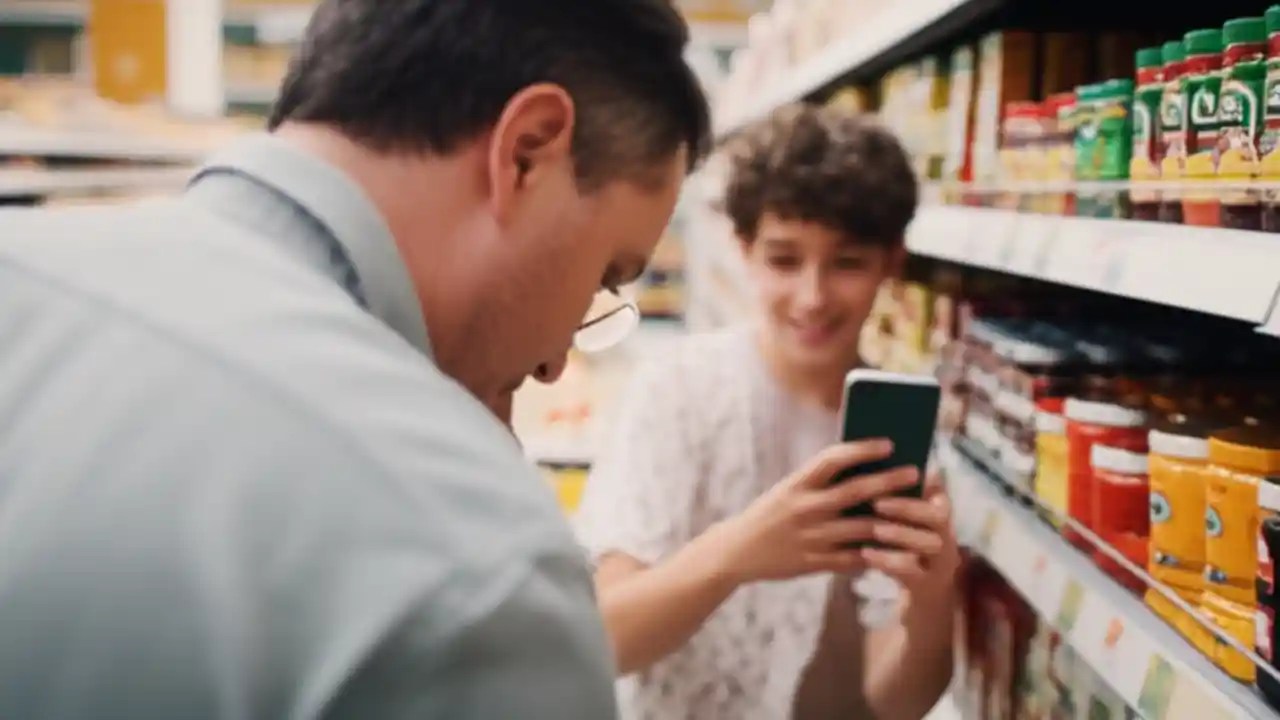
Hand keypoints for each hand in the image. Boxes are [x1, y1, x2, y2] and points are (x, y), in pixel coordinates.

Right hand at [711, 440, 919, 584]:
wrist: (737, 551)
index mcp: (797, 484)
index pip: (833, 459)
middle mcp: (805, 508)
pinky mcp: (815, 563)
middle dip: (889, 481)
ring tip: (918, 515)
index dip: (862, 449)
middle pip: (855, 492)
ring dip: (895, 522)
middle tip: (915, 472)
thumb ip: (819, 481)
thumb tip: (861, 466)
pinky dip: (878, 553)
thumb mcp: (787, 490)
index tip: (889, 443)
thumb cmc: (769, 514)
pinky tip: (899, 547)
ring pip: (863, 528)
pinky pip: (854, 558)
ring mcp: (811, 537)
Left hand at [860, 471, 960, 603]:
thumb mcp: (909, 529)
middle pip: (940, 517)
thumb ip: (903, 504)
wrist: (923, 606)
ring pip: (930, 544)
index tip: (906, 473)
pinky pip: (911, 572)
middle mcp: (947, 539)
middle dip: (910, 507)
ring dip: (901, 533)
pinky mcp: (927, 588)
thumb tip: (885, 470)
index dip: (926, 484)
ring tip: (875, 528)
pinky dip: (888, 561)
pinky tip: (866, 553)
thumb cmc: (910, 556)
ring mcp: (940, 565)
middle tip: (879, 502)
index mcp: (941, 521)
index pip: (941, 495)